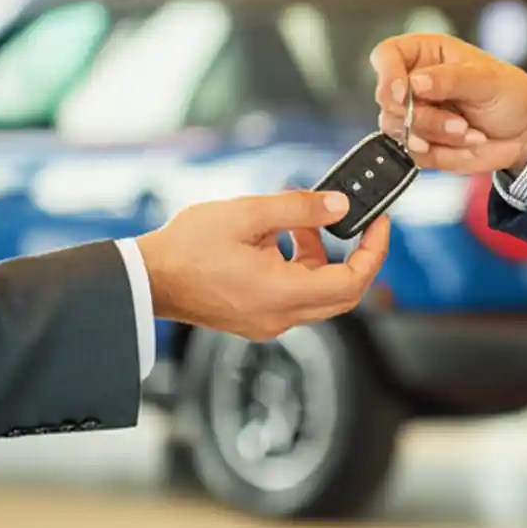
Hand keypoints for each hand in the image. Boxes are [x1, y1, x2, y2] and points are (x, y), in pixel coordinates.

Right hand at [135, 191, 388, 339]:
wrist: (148, 278)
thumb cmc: (187, 248)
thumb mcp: (247, 214)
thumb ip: (298, 209)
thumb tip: (339, 205)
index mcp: (282, 294)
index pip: (352, 281)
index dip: (374, 251)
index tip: (378, 223)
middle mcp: (280, 317)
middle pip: (341, 292)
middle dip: (352, 253)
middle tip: (354, 221)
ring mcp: (267, 321)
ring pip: (316, 291)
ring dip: (318, 255)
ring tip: (294, 220)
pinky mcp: (255, 317)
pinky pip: (294, 294)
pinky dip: (297, 265)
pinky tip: (275, 238)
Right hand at [371, 33, 526, 175]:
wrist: (526, 133)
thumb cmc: (511, 94)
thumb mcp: (487, 80)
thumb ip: (451, 79)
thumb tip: (416, 82)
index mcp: (426, 54)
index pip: (386, 55)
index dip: (387, 74)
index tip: (403, 92)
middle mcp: (413, 83)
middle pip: (387, 99)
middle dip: (421, 115)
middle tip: (457, 121)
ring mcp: (415, 115)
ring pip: (397, 128)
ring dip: (434, 134)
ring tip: (467, 131)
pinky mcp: (420, 142)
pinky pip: (413, 152)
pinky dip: (441, 152)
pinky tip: (466, 142)